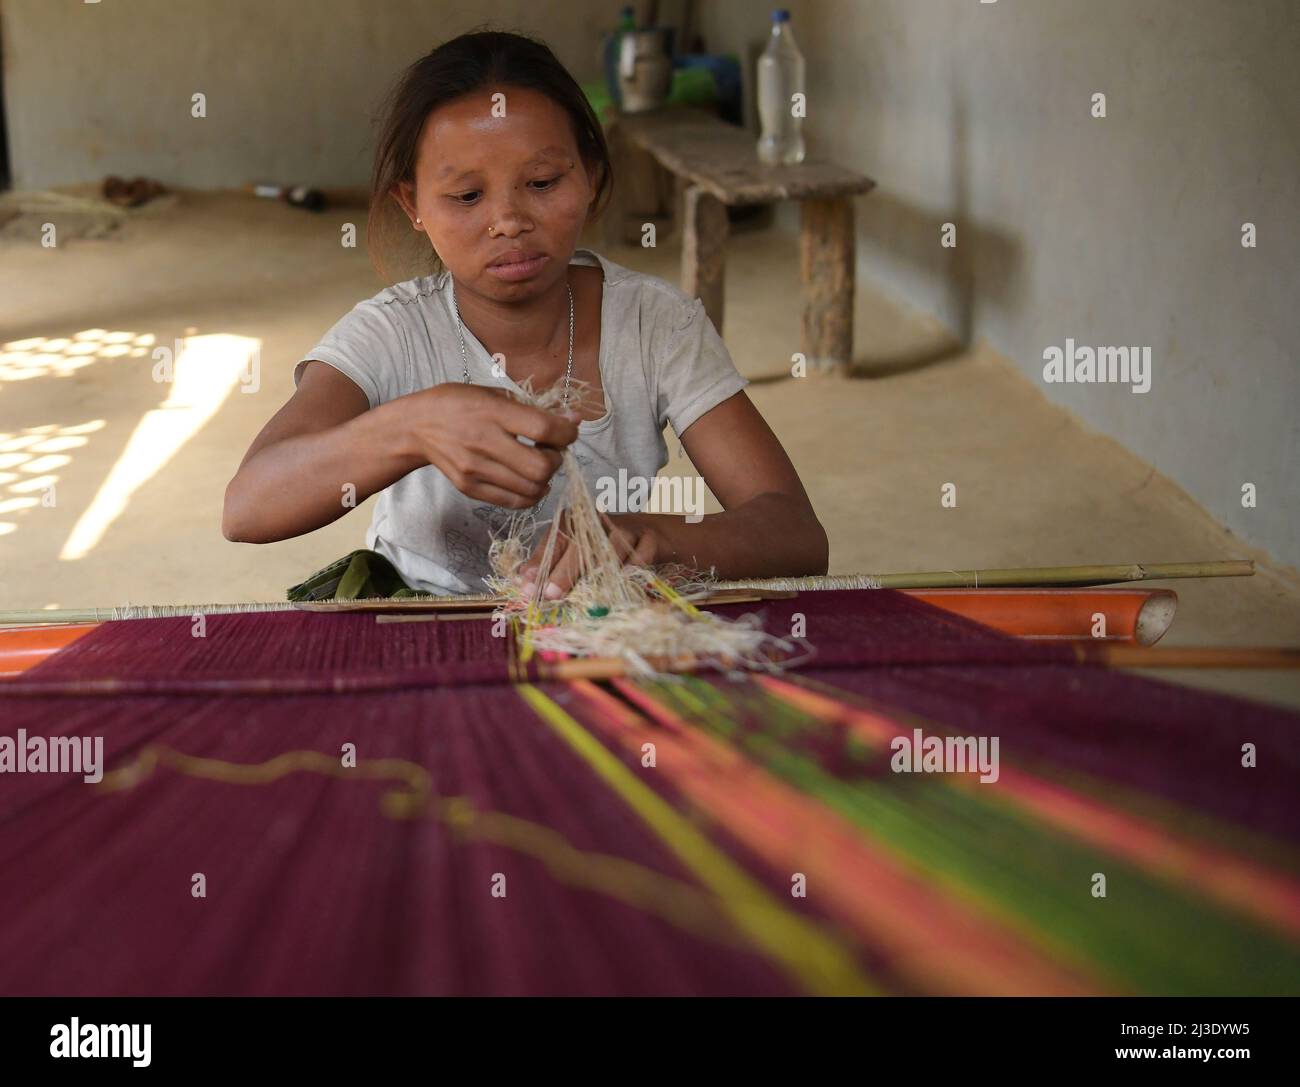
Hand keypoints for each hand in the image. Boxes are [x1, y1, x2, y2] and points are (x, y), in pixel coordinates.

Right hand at [400, 384, 578, 507]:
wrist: (415, 427)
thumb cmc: (456, 404)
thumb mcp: (491, 392)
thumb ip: (530, 407)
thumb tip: (571, 420)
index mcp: (492, 413)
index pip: (543, 429)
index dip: (566, 433)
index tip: (569, 429)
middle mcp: (483, 442)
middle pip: (540, 466)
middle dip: (556, 460)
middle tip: (552, 451)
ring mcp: (475, 469)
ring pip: (531, 488)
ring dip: (545, 479)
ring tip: (539, 465)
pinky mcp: (470, 488)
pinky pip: (514, 502)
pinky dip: (530, 495)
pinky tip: (530, 482)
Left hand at [520, 512, 664, 597]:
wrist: (647, 531)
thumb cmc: (602, 545)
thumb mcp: (574, 549)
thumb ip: (550, 562)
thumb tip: (522, 583)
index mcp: (573, 519)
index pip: (554, 541)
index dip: (540, 563)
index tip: (527, 585)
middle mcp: (597, 519)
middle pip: (579, 545)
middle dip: (564, 571)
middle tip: (551, 594)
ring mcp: (626, 527)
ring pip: (612, 546)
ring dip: (599, 569)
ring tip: (587, 592)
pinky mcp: (650, 537)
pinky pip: (641, 551)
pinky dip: (634, 565)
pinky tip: (624, 578)